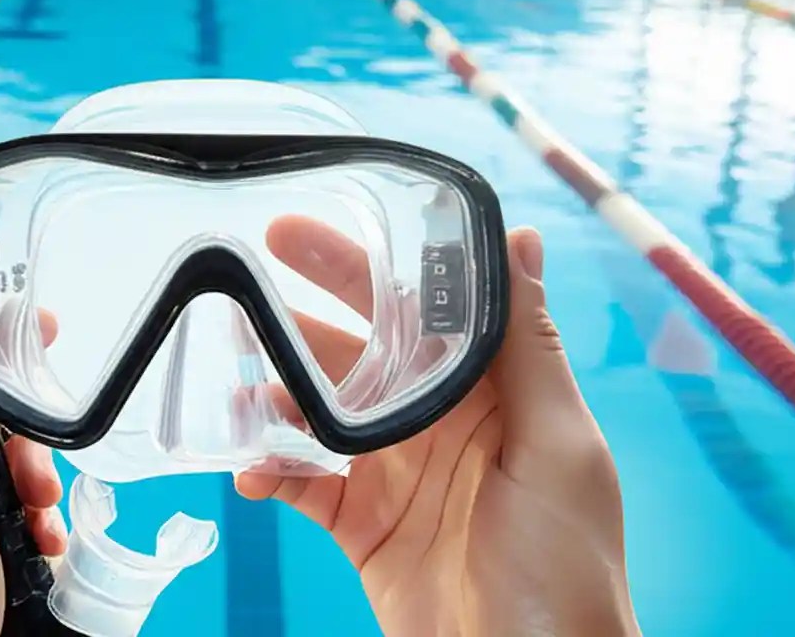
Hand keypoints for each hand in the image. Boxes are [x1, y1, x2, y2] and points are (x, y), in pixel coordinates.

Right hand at [237, 218, 640, 636]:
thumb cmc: (564, 566)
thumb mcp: (556, 447)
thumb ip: (529, 347)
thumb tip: (525, 237)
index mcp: (493, 394)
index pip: (421, 311)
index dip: (365, 266)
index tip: (306, 228)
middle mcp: (440, 425)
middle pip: (359, 354)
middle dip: (301, 313)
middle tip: (240, 272)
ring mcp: (396, 476)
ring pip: (320, 415)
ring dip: (274, 396)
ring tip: (230, 384)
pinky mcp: (361, 528)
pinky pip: (304, 486)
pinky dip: (272, 474)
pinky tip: (250, 471)